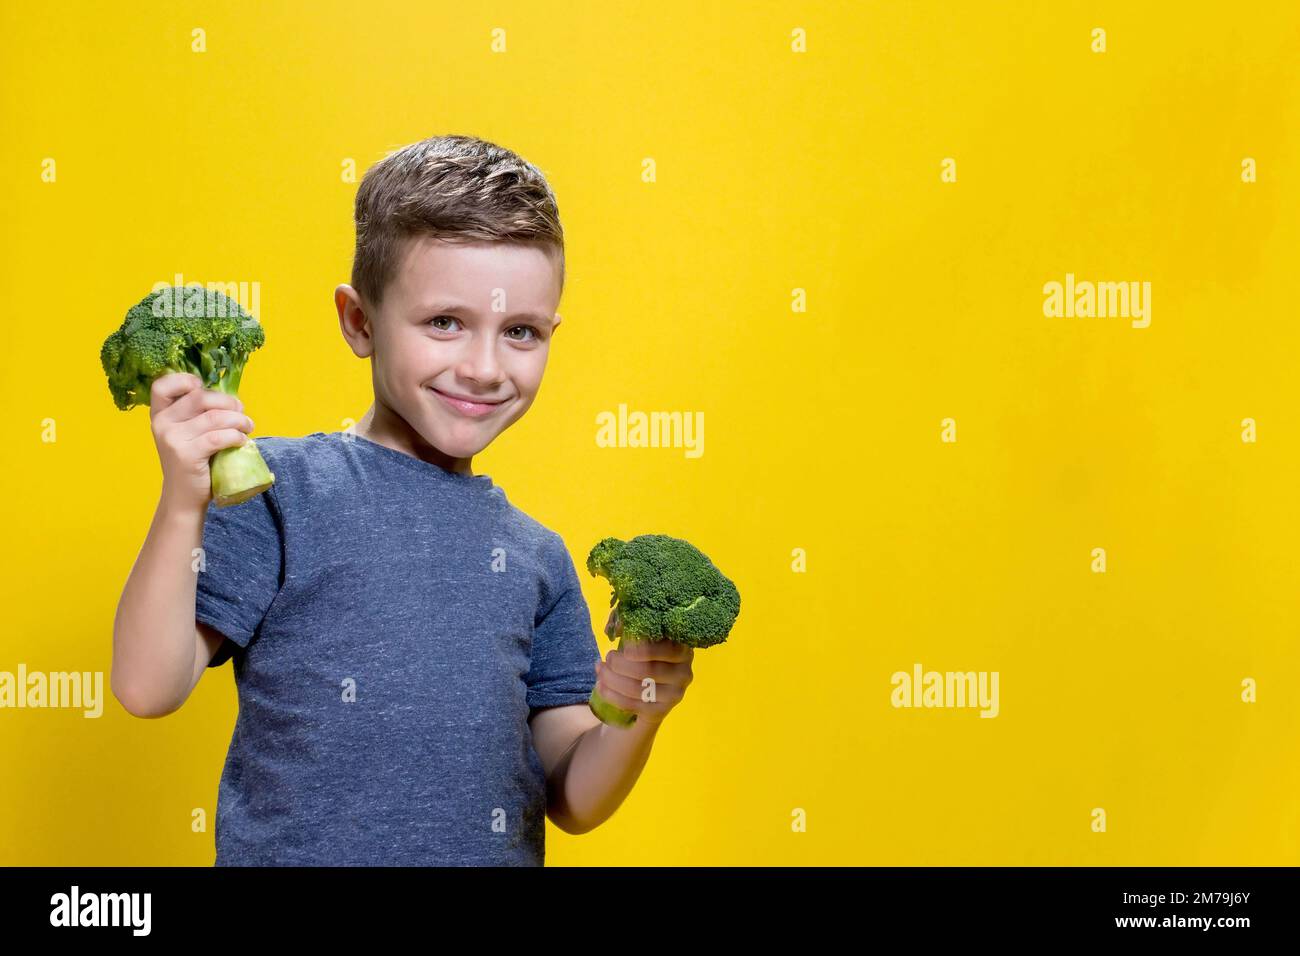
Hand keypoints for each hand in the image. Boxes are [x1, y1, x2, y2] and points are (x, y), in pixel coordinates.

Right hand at [149, 373, 255, 512]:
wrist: (183, 497)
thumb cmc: (192, 461)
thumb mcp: (188, 433)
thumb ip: (198, 414)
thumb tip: (232, 399)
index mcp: (159, 414)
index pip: (163, 384)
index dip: (187, 380)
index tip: (207, 388)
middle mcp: (162, 423)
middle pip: (200, 397)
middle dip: (229, 402)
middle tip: (241, 413)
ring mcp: (172, 439)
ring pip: (215, 417)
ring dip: (239, 420)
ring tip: (248, 427)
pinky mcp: (187, 455)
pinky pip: (219, 437)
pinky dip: (236, 436)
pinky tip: (242, 441)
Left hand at [596, 619, 694, 727]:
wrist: (652, 688)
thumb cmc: (647, 654)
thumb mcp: (645, 638)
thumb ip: (632, 627)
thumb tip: (617, 626)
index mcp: (683, 651)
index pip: (668, 650)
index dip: (645, 650)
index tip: (625, 648)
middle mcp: (684, 674)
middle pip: (649, 671)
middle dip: (620, 664)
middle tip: (607, 657)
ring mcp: (673, 695)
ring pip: (638, 689)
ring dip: (612, 679)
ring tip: (599, 670)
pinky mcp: (660, 711)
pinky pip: (632, 705)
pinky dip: (612, 696)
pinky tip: (600, 687)